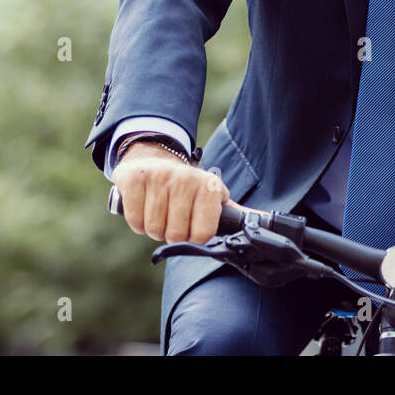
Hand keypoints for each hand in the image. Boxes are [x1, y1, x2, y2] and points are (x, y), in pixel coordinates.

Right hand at [113, 141, 231, 243]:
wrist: (154, 157)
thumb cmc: (187, 186)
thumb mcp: (213, 195)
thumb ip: (234, 212)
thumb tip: (260, 223)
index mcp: (207, 186)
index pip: (202, 234)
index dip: (194, 237)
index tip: (192, 226)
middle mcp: (185, 179)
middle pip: (176, 235)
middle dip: (172, 233)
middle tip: (172, 217)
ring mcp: (159, 177)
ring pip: (154, 229)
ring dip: (154, 228)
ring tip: (159, 211)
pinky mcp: (135, 178)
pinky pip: (135, 221)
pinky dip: (138, 222)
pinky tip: (144, 206)